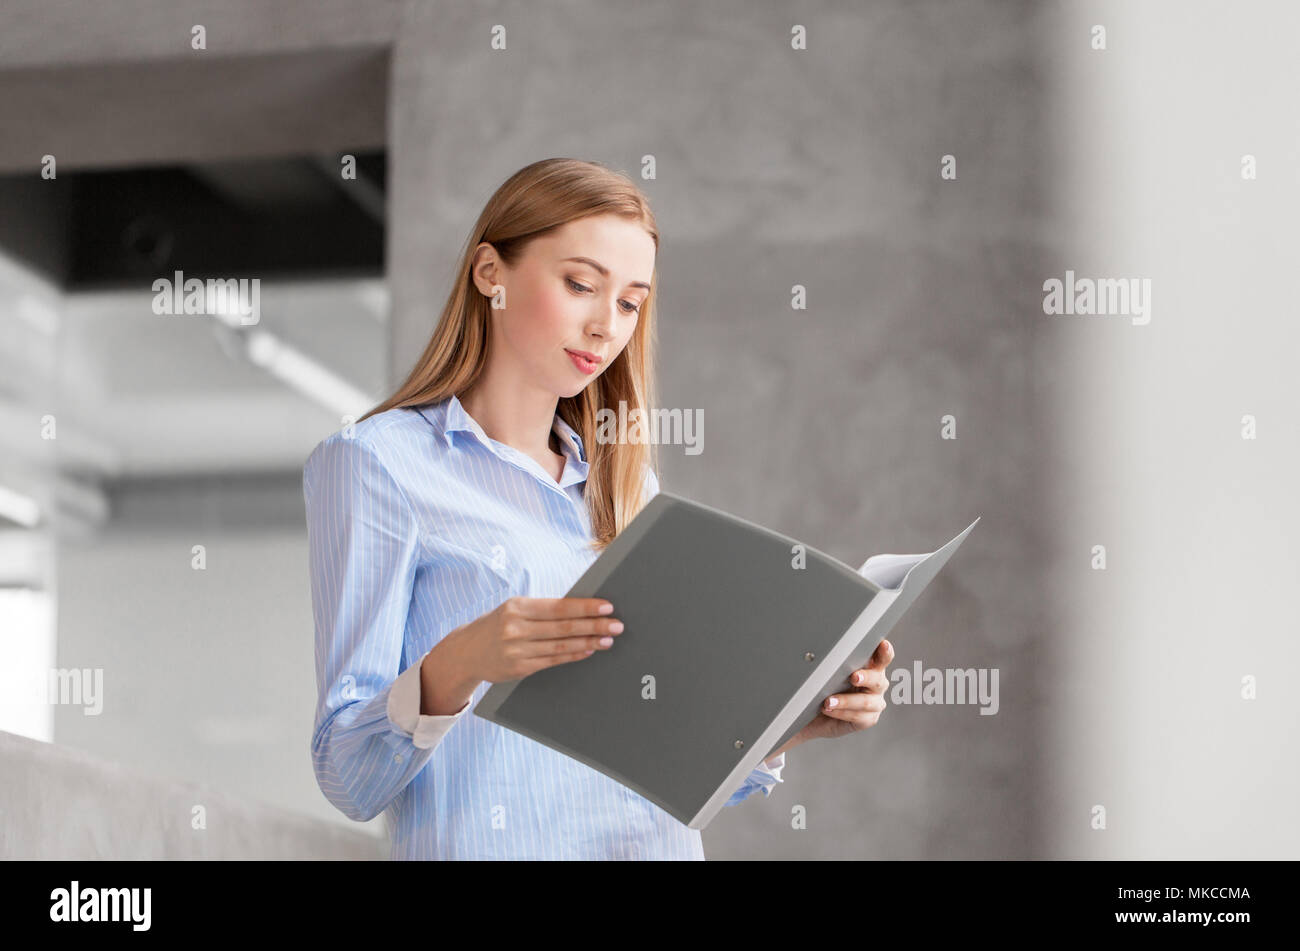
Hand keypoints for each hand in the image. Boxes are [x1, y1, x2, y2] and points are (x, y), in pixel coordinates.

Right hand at [447, 596, 624, 683]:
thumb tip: (580, 608)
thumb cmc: (497, 625)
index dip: (585, 607)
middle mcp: (516, 628)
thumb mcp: (514, 609)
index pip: (559, 607)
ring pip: (561, 645)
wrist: (466, 652)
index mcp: (517, 607)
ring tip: (608, 640)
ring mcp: (517, 650)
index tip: (607, 607)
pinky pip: (553, 661)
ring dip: (589, 642)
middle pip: (564, 627)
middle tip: (616, 625)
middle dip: (594, 626)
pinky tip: (588, 651)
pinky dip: (573, 655)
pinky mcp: (519, 668)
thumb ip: (542, 610)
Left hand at [792, 639, 894, 743]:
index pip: (882, 657)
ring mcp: (875, 703)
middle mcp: (877, 684)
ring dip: (846, 700)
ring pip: (866, 702)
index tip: (883, 645)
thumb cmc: (825, 687)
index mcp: (871, 667)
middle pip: (877, 679)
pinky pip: (858, 716)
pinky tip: (829, 709)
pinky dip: (841, 713)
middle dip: (866, 677)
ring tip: (828, 701)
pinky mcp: (868, 719)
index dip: (885, 652)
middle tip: (854, 677)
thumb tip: (824, 652)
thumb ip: (835, 662)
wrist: (815, 713)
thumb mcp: (829, 671)